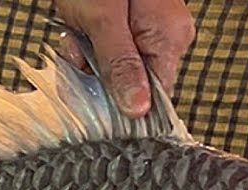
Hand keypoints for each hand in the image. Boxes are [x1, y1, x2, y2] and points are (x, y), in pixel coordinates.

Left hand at [54, 0, 195, 117]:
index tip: (97, 98)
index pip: (155, 98)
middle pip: (132, 82)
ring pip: (115, 66)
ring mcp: (149, 28)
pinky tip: (78, 26)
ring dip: (87, 56)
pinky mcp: (130, 22)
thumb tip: (138, 110)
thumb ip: (120, 66)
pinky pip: (108, 47)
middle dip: (98, 73)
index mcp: (169, 38)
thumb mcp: (102, 20)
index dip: (125, 104)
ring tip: (77, 28)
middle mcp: (166, 36)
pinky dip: (87, 41)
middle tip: (81, 46)